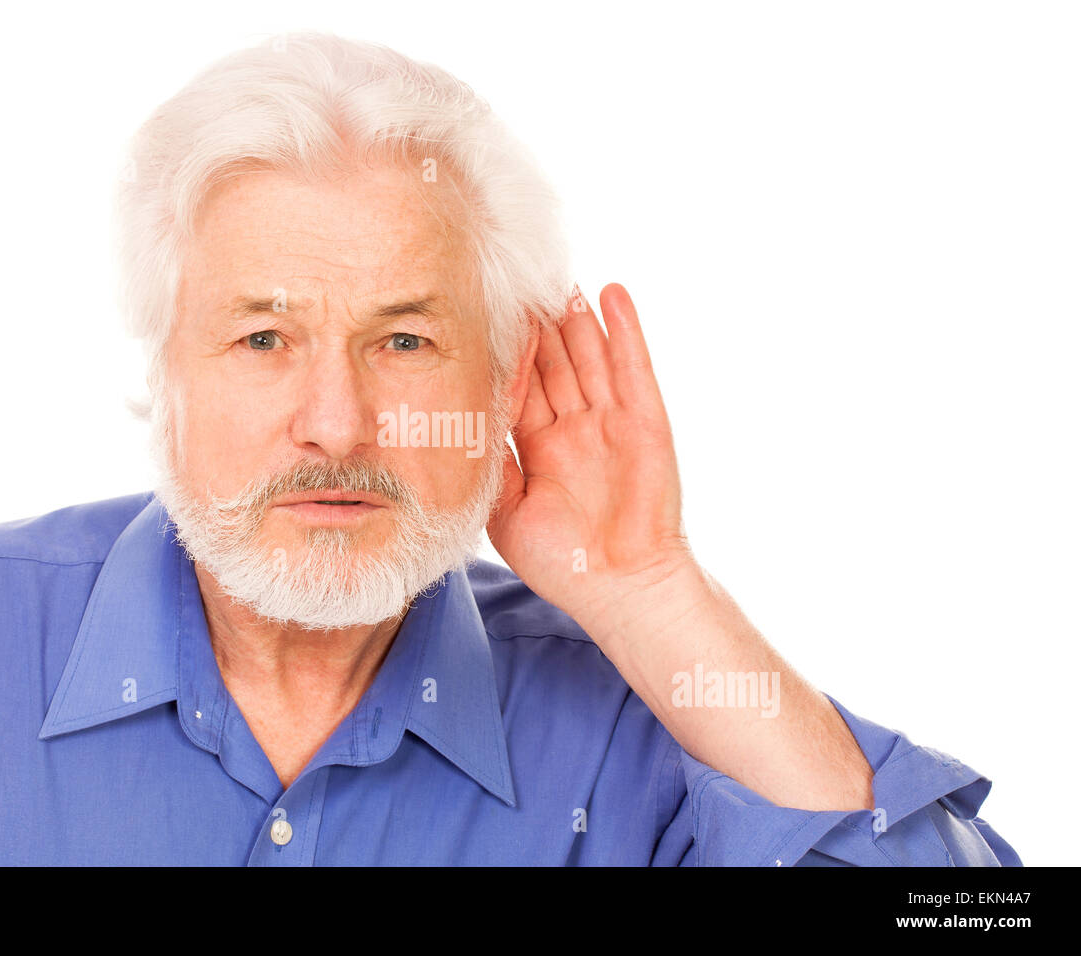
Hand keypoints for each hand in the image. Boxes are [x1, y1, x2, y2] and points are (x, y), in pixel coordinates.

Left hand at [487, 283, 699, 631]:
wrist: (619, 587)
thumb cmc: (560, 560)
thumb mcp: (506, 511)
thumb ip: (490, 464)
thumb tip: (465, 422)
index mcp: (540, 446)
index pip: (519, 387)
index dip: (505, 354)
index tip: (484, 314)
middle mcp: (574, 427)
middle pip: (553, 363)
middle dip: (538, 324)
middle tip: (519, 280)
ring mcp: (610, 422)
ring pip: (589, 357)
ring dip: (575, 318)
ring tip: (558, 277)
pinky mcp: (645, 421)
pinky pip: (632, 368)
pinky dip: (624, 331)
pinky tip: (611, 295)